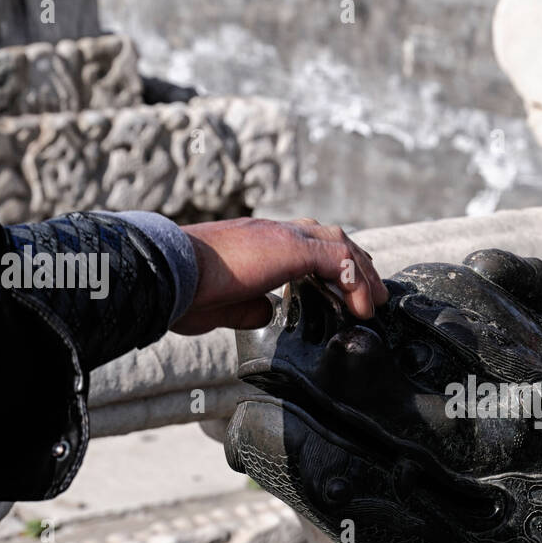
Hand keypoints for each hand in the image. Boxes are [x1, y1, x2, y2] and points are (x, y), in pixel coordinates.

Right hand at [173, 217, 387, 334]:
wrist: (167, 274)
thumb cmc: (184, 292)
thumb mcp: (224, 305)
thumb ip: (249, 307)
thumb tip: (268, 311)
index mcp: (256, 240)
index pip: (302, 240)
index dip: (328, 261)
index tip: (344, 287)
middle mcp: (272, 231)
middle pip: (328, 234)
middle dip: (354, 261)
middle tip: (372, 291)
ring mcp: (282, 236)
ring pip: (339, 243)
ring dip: (362, 272)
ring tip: (375, 302)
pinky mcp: (290, 248)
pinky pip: (337, 259)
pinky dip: (355, 283)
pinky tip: (361, 307)